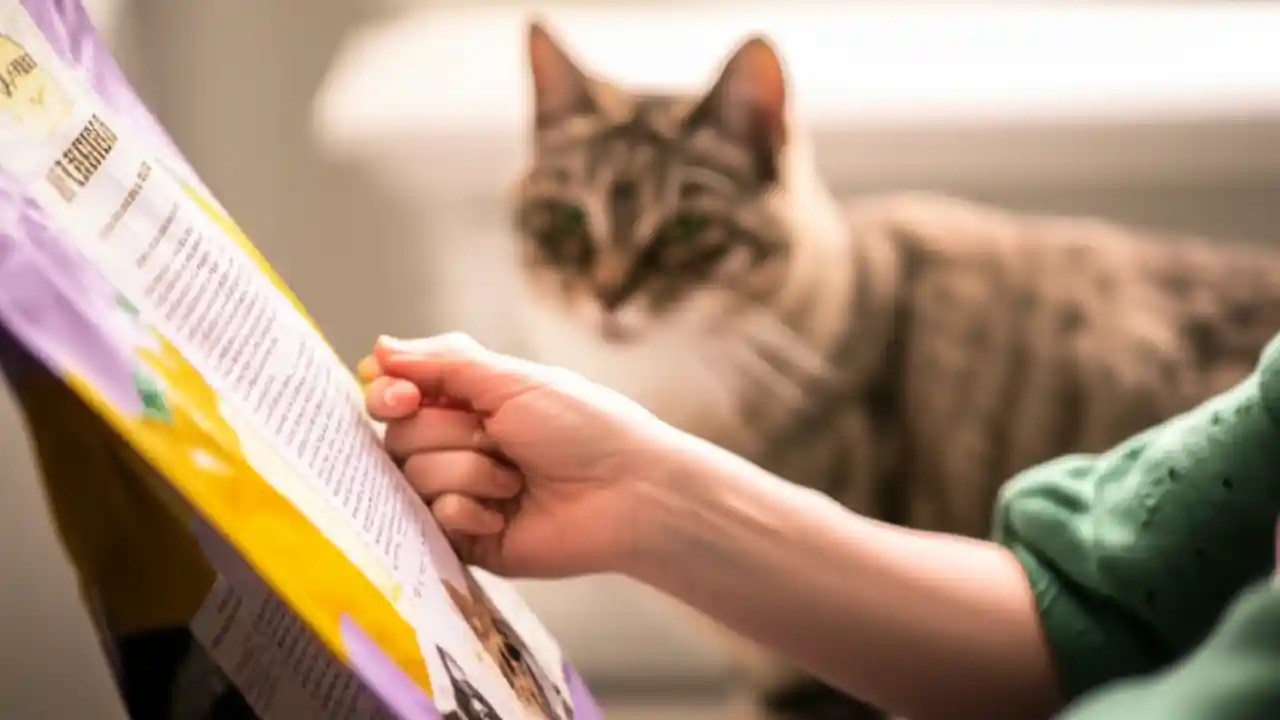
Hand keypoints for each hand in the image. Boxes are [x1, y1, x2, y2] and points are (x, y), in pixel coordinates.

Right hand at [362, 333, 686, 577]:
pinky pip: (431, 521)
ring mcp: (458, 494)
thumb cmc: (584, 428)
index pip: (394, 396)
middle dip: (448, 435)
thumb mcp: (514, 380)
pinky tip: (505, 514)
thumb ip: (443, 362)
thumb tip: (378, 348)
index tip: (405, 397)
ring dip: (468, 472)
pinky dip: (469, 512)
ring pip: (412, 478)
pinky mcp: (465, 540)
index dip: (389, 395)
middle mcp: (455, 446)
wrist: (628, 495)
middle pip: (397, 436)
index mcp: (466, 402)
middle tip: (498, 438)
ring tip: (514, 479)